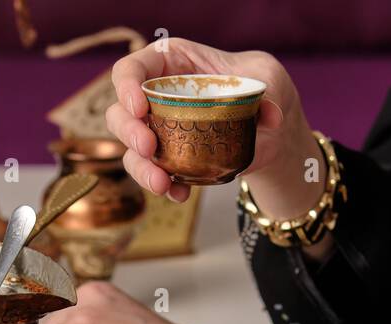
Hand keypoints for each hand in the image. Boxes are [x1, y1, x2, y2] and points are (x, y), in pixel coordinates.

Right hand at [107, 39, 324, 218]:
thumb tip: (270, 116)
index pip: (131, 68)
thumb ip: (265, 90)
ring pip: (129, 149)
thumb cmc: (258, 88)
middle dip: (128, 132)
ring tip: (162, 182)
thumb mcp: (266, 79)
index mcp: (170, 64)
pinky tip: (180, 192)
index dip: (126, 86)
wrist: (267, 128)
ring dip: (141, 168)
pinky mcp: (166, 159)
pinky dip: (165, 186)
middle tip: (148, 147)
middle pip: (120, 112)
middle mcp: (155, 98)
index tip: (140, 107)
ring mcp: (156, 131)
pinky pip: (152, 174)